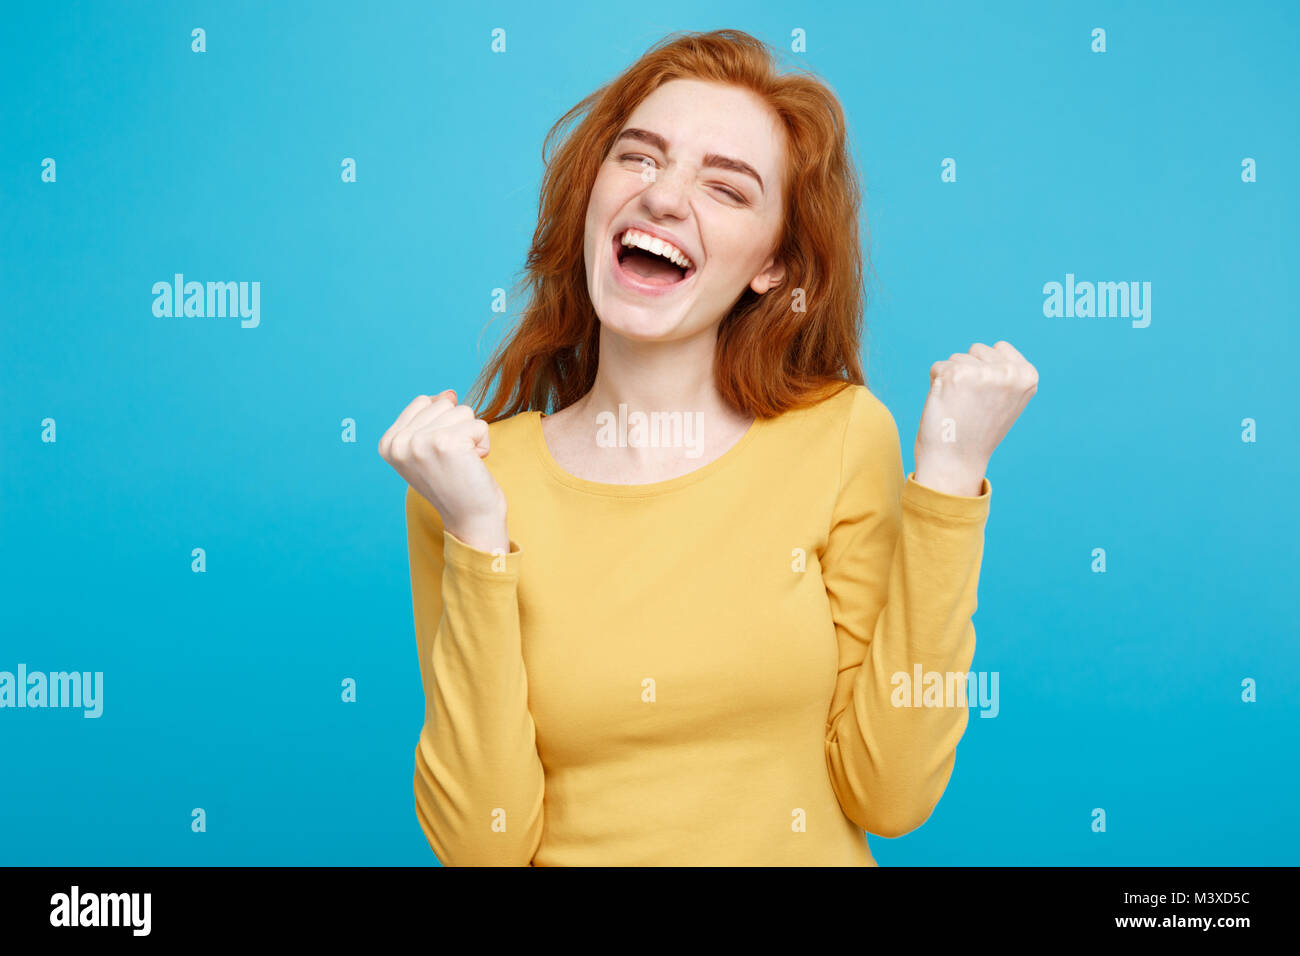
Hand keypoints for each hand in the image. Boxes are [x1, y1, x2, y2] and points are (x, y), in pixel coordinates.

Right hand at [378, 390, 508, 552]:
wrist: (470, 519)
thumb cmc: (455, 483)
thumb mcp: (432, 447)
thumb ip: (433, 417)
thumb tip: (449, 393)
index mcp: (388, 443)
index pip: (424, 402)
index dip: (442, 424)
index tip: (440, 455)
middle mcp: (398, 443)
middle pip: (444, 404)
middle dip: (458, 429)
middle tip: (454, 462)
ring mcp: (418, 442)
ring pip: (463, 411)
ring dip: (471, 437)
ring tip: (463, 464)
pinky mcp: (445, 443)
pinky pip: (479, 425)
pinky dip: (483, 444)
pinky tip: (473, 466)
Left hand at [913, 341, 1037, 494]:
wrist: (956, 461)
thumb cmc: (978, 431)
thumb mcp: (1007, 400)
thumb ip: (1007, 374)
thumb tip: (998, 349)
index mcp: (1028, 376)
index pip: (999, 348)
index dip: (986, 370)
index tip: (987, 397)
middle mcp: (1009, 372)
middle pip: (977, 350)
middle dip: (969, 371)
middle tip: (971, 404)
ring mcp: (982, 373)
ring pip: (956, 358)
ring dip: (952, 379)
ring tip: (960, 407)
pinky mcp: (955, 375)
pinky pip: (938, 367)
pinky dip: (936, 384)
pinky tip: (946, 406)